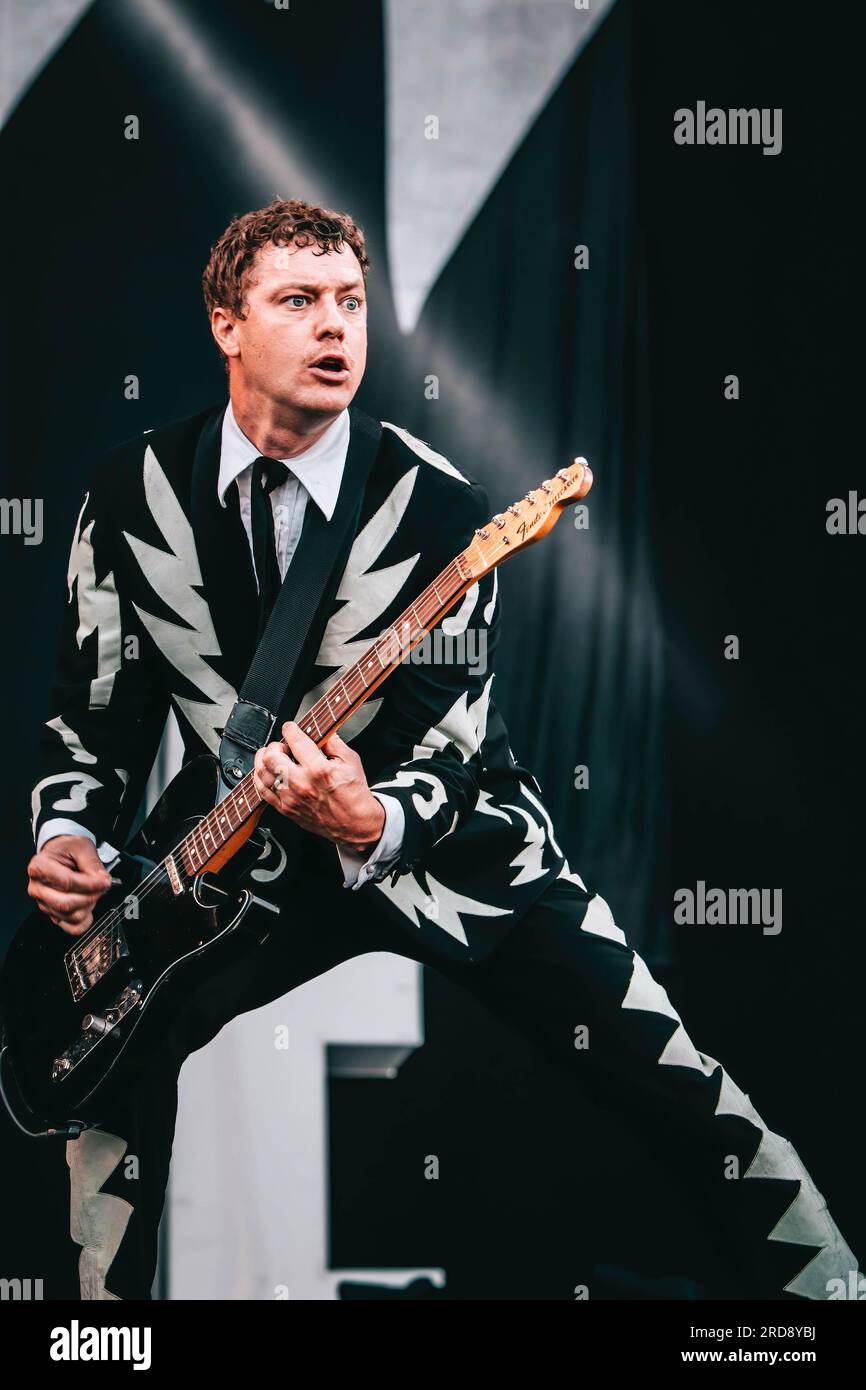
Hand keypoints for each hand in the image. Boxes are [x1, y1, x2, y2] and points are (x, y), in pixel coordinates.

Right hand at [27, 835, 112, 936]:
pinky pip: (71, 927)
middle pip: (66, 903)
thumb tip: (102, 880)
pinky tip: (89, 908)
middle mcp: (38, 888)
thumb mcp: (81, 847)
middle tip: (102, 886)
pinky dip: (85, 921)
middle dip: (90, 896)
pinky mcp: (54, 914)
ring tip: (93, 892)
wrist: (60, 853)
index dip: (90, 884)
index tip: (104, 881)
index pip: (66, 882)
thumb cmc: (66, 849)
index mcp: (39, 868)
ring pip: (71, 916)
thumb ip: (93, 864)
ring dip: (89, 905)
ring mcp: (45, 903)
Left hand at [253, 721, 385, 853]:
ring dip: (263, 759)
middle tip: (283, 746)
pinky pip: (262, 791)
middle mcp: (302, 783)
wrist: (354, 824)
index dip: (290, 729)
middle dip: (275, 745)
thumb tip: (322, 730)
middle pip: (271, 756)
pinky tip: (267, 772)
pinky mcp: (286, 809)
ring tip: (272, 756)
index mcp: (319, 769)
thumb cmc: (353, 795)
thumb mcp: (351, 761)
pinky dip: (260, 777)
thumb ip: (334, 742)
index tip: (290, 728)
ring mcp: (291, 798)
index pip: (295, 740)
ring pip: (262, 773)